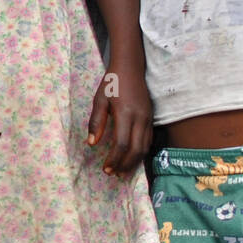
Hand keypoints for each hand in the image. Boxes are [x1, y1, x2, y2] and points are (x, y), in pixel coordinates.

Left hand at [86, 59, 151, 175]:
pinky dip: (140, 153)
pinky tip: (132, 159)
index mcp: (126, 113)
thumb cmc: (112, 82)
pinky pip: (148, 141)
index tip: (106, 169)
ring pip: (145, 147)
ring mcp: (148, 118)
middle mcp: (140, 118)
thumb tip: (92, 144)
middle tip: (113, 174)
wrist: (131, 67)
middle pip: (136, 149)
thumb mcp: (99, 99)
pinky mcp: (151, 118)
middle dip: (125, 165)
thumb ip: (96, 122)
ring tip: (122, 172)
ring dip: (133, 162)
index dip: (114, 159)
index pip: (122, 143)